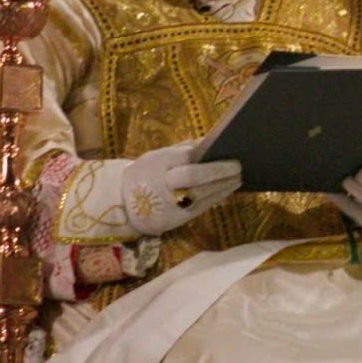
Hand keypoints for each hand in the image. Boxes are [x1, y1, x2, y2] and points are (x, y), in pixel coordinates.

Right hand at [121, 141, 241, 235]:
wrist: (123, 205)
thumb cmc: (146, 174)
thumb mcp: (157, 156)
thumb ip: (183, 150)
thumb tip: (212, 142)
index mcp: (157, 163)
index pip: (187, 159)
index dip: (209, 158)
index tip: (230, 154)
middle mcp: (163, 184)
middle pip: (194, 177)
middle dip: (219, 172)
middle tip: (239, 167)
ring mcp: (170, 204)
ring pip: (203, 194)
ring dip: (224, 186)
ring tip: (239, 177)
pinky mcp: (178, 220)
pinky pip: (202, 207)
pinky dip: (218, 197)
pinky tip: (228, 189)